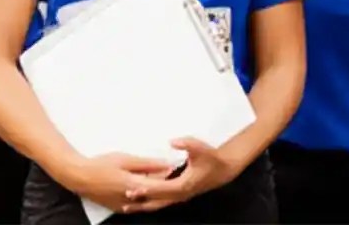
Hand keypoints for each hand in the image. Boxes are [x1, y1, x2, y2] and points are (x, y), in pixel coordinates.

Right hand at [60, 153, 177, 212]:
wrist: (80, 177)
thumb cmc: (101, 165)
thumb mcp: (125, 159)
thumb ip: (147, 164)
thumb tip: (166, 165)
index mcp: (134, 186)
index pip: (160, 184)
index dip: (168, 175)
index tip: (173, 166)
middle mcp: (131, 200)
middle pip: (155, 195)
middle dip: (162, 184)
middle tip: (165, 171)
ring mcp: (125, 207)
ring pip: (147, 201)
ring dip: (153, 192)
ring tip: (154, 178)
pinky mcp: (119, 209)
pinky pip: (137, 205)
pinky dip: (142, 197)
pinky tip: (141, 187)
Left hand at [122, 138, 239, 213]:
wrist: (224, 169)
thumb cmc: (211, 158)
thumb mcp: (200, 148)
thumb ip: (187, 144)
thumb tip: (173, 141)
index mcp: (183, 185)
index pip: (162, 189)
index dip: (148, 189)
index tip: (134, 188)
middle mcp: (181, 194)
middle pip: (158, 201)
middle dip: (141, 201)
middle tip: (125, 200)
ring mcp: (181, 196)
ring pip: (159, 204)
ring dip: (144, 205)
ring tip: (128, 207)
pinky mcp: (180, 195)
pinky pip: (163, 202)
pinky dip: (151, 203)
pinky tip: (142, 202)